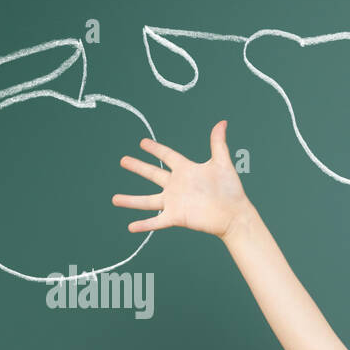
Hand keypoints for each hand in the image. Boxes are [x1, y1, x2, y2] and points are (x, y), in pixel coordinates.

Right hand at [112, 120, 250, 239]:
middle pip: (152, 174)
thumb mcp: (223, 163)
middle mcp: (177, 185)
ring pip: (147, 200)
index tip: (142, 143)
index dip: (155, 149)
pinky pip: (156, 221)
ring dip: (131, 201)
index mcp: (186, 170)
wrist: (234, 214)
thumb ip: (218, 143)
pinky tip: (130, 227)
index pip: (167, 156)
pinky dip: (143, 224)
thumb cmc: (231, 190)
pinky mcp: (176, 216)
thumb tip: (222, 122)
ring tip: (114, 199)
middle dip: (137, 167)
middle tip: (123, 160)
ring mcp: (174, 202)